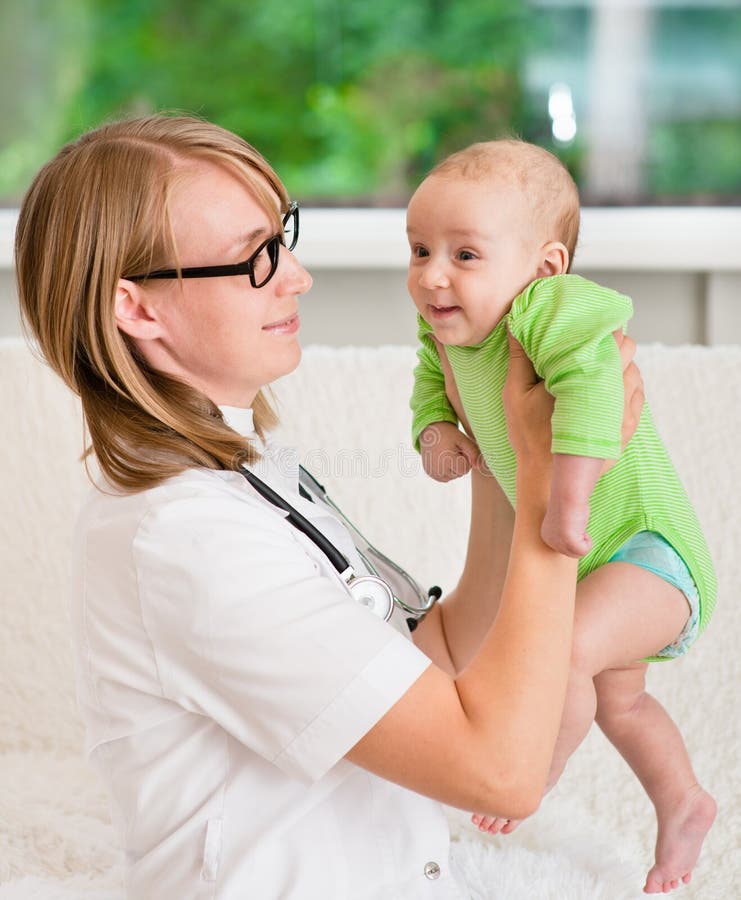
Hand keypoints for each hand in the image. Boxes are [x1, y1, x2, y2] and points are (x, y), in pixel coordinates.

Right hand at [420, 422, 479, 481]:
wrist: (429, 430)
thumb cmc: (447, 434)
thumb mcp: (463, 440)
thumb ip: (473, 452)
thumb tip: (478, 467)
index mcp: (446, 460)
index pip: (465, 469)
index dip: (465, 459)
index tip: (459, 449)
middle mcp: (438, 469)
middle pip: (459, 473)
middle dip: (459, 463)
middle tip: (452, 450)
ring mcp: (433, 473)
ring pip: (453, 476)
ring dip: (453, 468)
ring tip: (447, 454)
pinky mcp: (430, 473)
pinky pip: (445, 477)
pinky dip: (447, 470)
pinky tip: (443, 460)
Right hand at [503, 330, 644, 470]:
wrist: (547, 478)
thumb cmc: (529, 436)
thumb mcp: (515, 393)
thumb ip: (520, 358)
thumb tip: (516, 325)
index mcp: (584, 378)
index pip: (609, 340)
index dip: (604, 326)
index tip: (592, 321)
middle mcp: (611, 393)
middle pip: (628, 351)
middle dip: (614, 343)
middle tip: (595, 341)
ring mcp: (623, 413)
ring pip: (635, 373)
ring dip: (622, 364)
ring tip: (602, 364)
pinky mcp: (627, 428)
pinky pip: (638, 396)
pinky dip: (628, 386)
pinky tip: (611, 387)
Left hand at [540, 498, 592, 557]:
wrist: (569, 495)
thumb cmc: (570, 504)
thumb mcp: (565, 523)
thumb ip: (566, 533)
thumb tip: (574, 536)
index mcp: (546, 536)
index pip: (565, 548)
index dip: (574, 537)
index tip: (572, 523)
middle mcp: (549, 542)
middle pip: (572, 553)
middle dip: (579, 539)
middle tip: (577, 524)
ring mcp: (558, 544)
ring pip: (579, 553)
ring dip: (584, 540)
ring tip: (578, 525)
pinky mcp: (569, 543)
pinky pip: (584, 551)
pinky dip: (588, 541)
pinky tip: (581, 528)